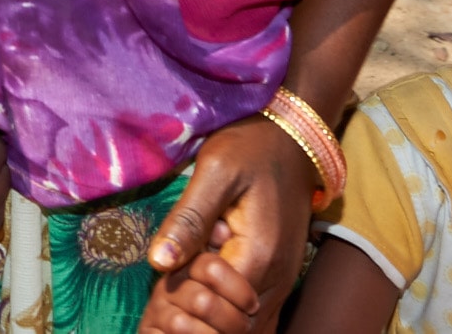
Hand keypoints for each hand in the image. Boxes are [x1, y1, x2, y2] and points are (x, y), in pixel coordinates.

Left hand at [138, 115, 317, 333]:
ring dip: (213, 302)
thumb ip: (188, 219)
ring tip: (188, 265)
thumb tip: (158, 262)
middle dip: (199, 303)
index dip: (186, 292)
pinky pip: (255, 306)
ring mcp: (284, 278)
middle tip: (175, 267)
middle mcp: (279, 277)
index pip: (217, 304)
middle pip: (234, 320)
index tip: (168, 266)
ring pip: (246, 319)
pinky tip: (206, 265)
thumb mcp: (214, 172)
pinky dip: (227, 298)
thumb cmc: (251, 147)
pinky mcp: (281, 273)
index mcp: (260, 255)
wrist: (293, 136)